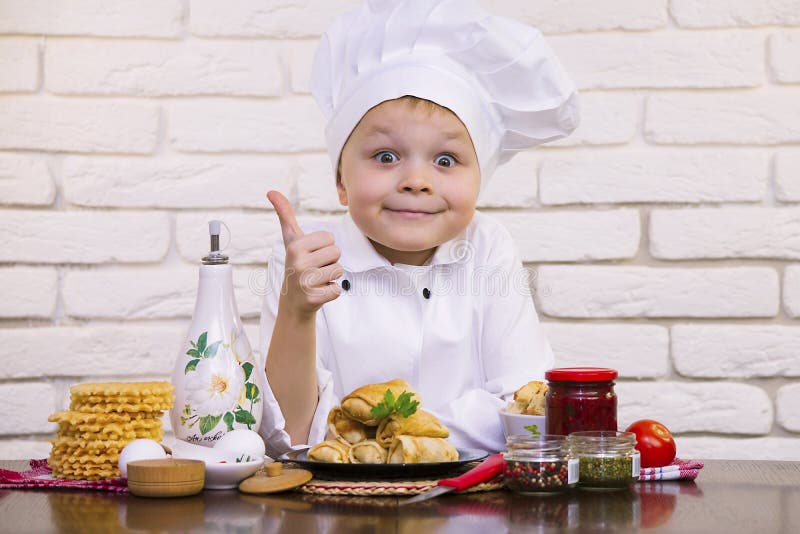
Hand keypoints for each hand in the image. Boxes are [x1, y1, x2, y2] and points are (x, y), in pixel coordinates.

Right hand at [267, 190, 342, 317]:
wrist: (292, 300)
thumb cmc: (296, 264)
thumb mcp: (291, 239)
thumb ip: (285, 215)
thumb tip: (272, 191)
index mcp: (296, 246)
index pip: (330, 238)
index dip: (325, 247)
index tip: (312, 255)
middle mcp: (299, 262)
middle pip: (336, 253)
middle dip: (329, 261)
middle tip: (315, 268)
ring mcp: (305, 282)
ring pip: (339, 270)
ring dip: (331, 276)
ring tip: (317, 279)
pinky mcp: (313, 298)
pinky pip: (337, 289)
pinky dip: (331, 292)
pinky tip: (318, 292)